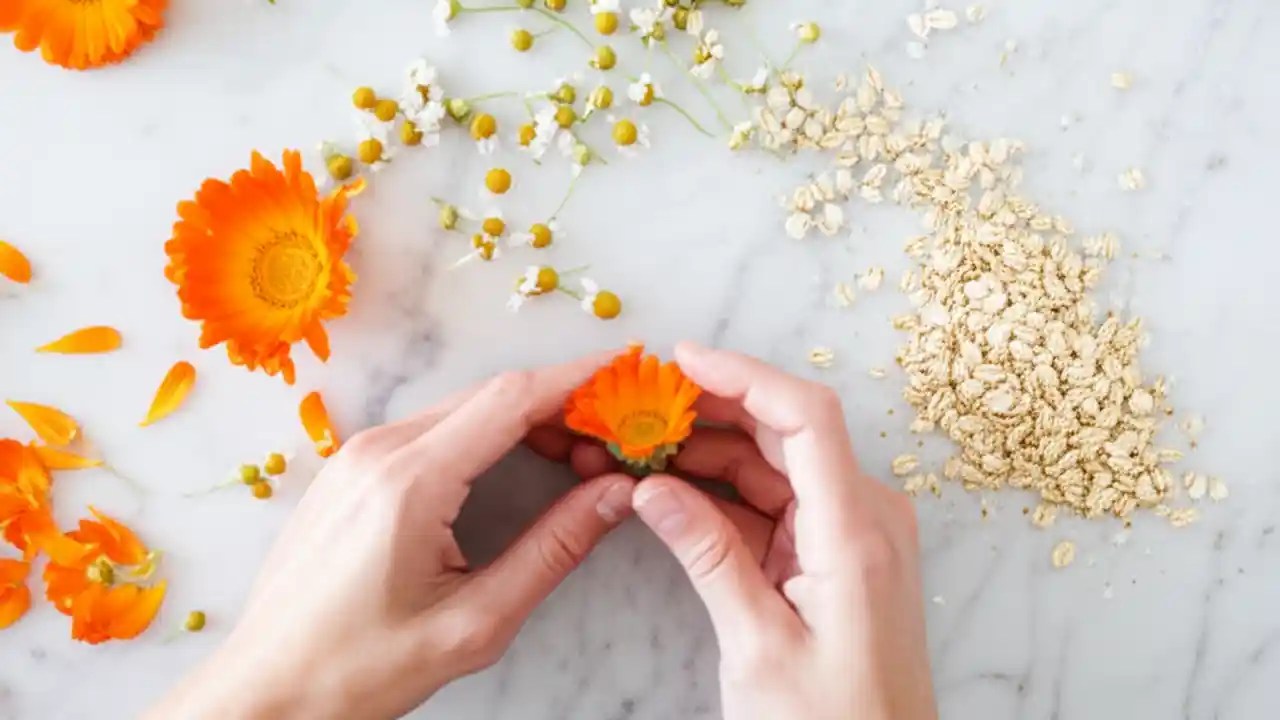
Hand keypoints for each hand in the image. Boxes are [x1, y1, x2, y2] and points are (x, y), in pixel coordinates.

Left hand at [148, 352, 636, 719]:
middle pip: (489, 394)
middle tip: (616, 427)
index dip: (576, 378)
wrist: (266, 689)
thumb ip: (552, 551)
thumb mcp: (473, 623)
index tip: (627, 371)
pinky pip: (431, 428)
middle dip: (560, 399)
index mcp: (410, 482)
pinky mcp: (349, 469)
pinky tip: (514, 460)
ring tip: (577, 451)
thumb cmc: (360, 668)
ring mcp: (357, 455)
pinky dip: (484, 431)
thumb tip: (616, 496)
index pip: (511, 398)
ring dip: (523, 416)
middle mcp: (378, 450)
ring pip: (461, 407)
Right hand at [630, 343, 936, 719]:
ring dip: (707, 454)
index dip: (742, 375)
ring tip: (637, 448)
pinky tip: (671, 491)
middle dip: (709, 410)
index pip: (805, 417)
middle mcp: (863, 517)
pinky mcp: (833, 555)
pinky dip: (724, 495)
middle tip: (637, 406)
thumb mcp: (758, 646)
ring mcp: (850, 534)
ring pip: (774, 466)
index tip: (679, 361)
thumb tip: (652, 489)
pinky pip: (775, 504)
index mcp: (854, 532)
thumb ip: (707, 557)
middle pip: (785, 432)